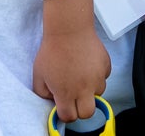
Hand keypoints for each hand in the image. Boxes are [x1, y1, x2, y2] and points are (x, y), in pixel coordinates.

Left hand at [31, 0, 108, 121]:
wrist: (68, 28)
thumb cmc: (52, 49)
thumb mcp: (38, 74)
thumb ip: (42, 93)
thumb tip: (53, 99)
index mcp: (66, 93)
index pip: (69, 116)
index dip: (65, 112)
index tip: (63, 105)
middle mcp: (84, 89)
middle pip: (88, 113)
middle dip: (81, 108)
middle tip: (74, 97)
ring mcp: (97, 78)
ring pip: (98, 93)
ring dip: (90, 89)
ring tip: (80, 75)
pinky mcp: (106, 66)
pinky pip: (103, 77)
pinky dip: (97, 75)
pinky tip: (87, 64)